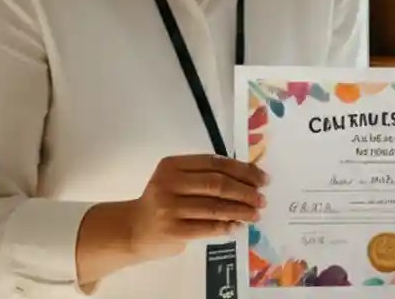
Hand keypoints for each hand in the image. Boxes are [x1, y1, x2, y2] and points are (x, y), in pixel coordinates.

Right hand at [128, 154, 268, 259]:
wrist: (132, 230)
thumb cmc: (162, 202)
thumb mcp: (177, 180)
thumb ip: (205, 175)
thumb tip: (250, 178)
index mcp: (172, 165)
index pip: (215, 163)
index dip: (243, 169)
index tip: (262, 178)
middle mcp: (169, 183)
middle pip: (217, 184)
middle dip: (245, 191)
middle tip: (262, 198)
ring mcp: (169, 208)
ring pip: (215, 207)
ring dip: (241, 211)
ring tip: (256, 214)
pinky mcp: (172, 231)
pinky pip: (207, 227)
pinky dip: (226, 226)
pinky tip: (238, 226)